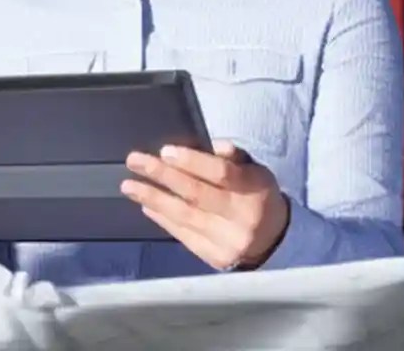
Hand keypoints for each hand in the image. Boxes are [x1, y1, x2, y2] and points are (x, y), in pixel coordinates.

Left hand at [122, 140, 289, 270]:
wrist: (273, 241)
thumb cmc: (256, 196)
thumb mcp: (255, 171)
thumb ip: (234, 157)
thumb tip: (214, 146)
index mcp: (254, 189)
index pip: (220, 174)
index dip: (191, 162)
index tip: (165, 152)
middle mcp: (242, 217)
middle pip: (197, 194)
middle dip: (162, 176)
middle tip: (136, 161)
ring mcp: (228, 241)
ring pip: (184, 217)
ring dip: (153, 199)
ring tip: (129, 185)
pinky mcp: (215, 258)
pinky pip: (183, 235)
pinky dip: (163, 219)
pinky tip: (147, 207)